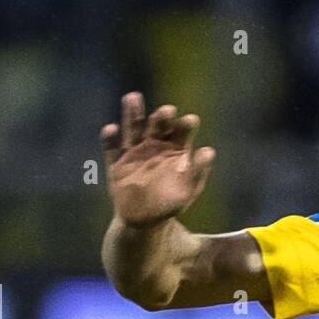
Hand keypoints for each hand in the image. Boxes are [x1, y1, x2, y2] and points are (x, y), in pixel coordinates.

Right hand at [100, 92, 216, 227]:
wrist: (145, 221)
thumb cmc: (171, 203)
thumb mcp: (187, 190)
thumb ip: (197, 171)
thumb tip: (209, 151)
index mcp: (174, 149)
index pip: (181, 132)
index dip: (185, 125)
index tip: (191, 120)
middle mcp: (153, 145)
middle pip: (157, 125)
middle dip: (162, 117)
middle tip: (168, 111)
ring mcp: (133, 152)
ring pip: (132, 129)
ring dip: (132, 114)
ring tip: (132, 98)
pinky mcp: (116, 163)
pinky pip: (111, 148)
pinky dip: (109, 138)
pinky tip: (111, 129)